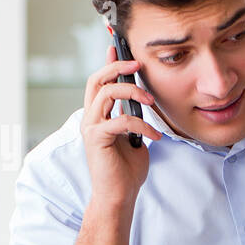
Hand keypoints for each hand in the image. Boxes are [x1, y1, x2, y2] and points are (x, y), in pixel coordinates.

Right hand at [80, 44, 163, 206]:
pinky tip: (154, 135)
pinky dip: (141, 124)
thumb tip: (143, 103)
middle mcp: (91, 118)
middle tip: (137, 64)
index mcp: (98, 116)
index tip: (117, 47)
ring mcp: (91, 128)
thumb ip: (134, 119)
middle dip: (116, 67)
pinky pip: (120, 121)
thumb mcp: (135, 138)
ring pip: (106, 94)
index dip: (108, 63)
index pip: (99, 82)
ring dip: (131, 92)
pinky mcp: (97, 139)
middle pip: (96, 80)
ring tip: (150, 101)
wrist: (119, 196)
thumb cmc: (126, 171)